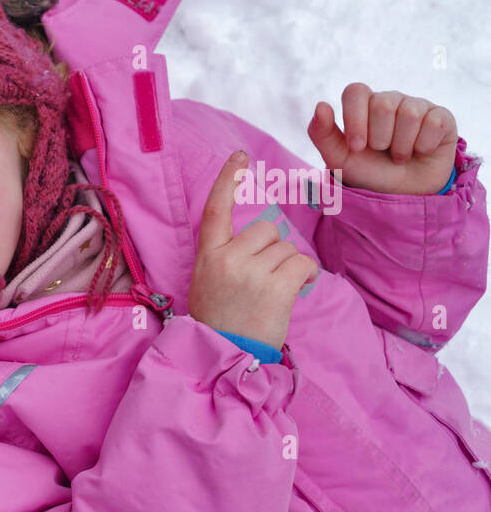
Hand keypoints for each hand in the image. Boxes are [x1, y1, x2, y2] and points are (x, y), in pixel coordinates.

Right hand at [189, 151, 318, 350]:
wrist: (223, 355)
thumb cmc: (220, 319)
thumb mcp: (210, 281)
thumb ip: (228, 255)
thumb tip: (267, 236)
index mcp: (207, 255)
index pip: (215, 209)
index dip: (227, 180)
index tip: (239, 156)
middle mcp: (227, 258)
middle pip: (266, 229)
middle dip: (272, 250)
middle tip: (262, 281)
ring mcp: (250, 272)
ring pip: (286, 248)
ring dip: (288, 267)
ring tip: (272, 294)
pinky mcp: (275, 286)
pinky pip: (302, 263)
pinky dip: (304, 276)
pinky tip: (293, 292)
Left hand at [308, 83, 457, 195]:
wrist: (402, 194)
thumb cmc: (368, 172)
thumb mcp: (339, 159)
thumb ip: (322, 134)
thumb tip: (320, 105)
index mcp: (363, 105)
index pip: (355, 91)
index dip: (355, 119)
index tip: (357, 146)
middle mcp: (390, 100)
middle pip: (383, 103)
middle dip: (380, 138)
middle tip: (382, 151)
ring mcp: (417, 106)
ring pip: (410, 113)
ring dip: (402, 146)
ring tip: (400, 156)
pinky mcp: (442, 117)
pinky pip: (434, 122)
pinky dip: (424, 145)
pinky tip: (421, 151)